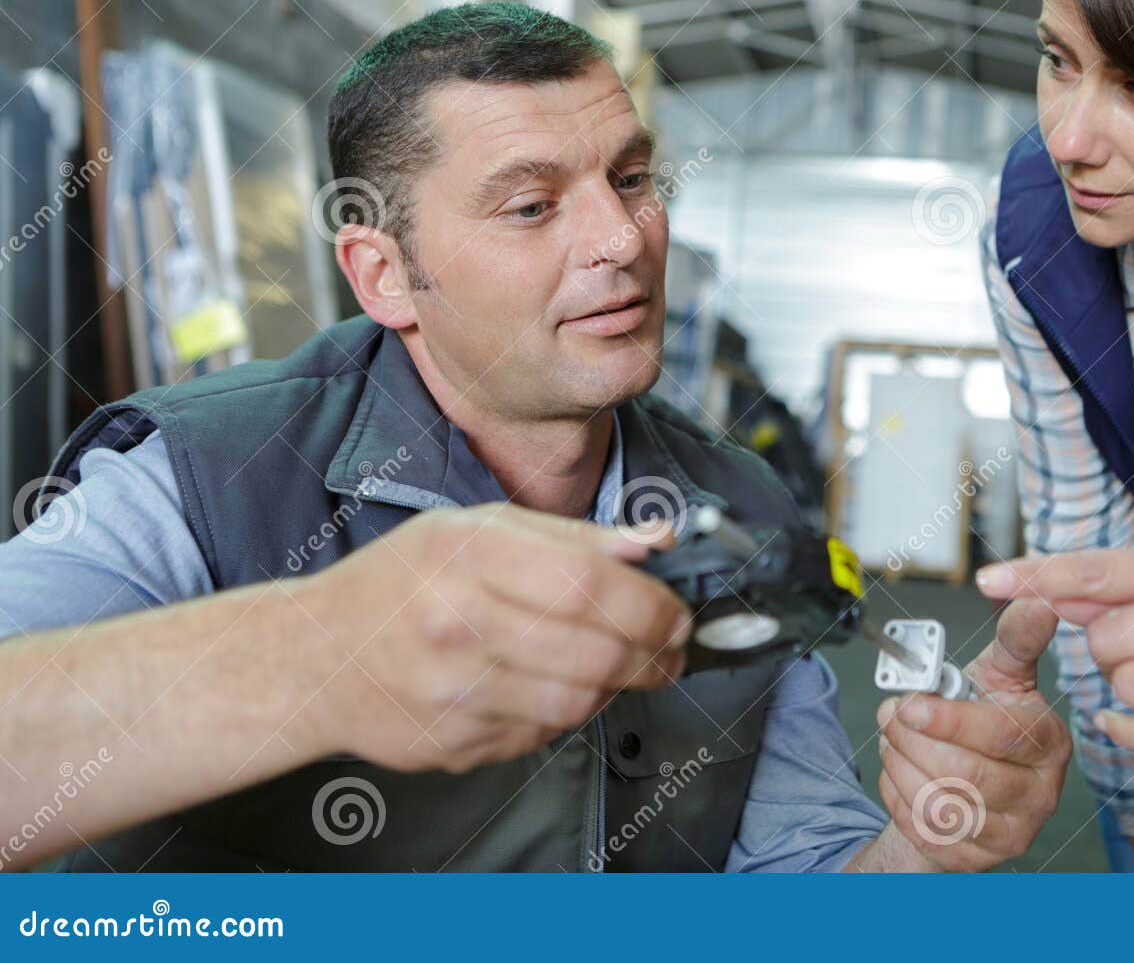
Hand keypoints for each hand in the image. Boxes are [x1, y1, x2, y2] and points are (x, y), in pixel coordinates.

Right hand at [300, 504, 690, 772]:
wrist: (315, 655)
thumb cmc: (403, 582)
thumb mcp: (478, 529)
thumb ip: (573, 536)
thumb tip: (657, 540)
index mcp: (469, 554)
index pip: (592, 583)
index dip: (653, 604)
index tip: (678, 614)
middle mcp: (457, 622)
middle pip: (596, 650)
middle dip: (655, 654)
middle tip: (671, 649)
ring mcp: (452, 691)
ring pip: (577, 702)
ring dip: (618, 687)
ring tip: (622, 666)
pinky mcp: (450, 743)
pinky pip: (539, 735)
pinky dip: (566, 713)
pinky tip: (557, 687)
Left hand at [866, 599, 1071, 871]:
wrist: (972, 781)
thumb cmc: (988, 720)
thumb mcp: (1003, 674)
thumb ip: (1017, 637)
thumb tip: (1037, 596)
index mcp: (1048, 741)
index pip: (1000, 735)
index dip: (950, 719)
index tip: (910, 701)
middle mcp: (1039, 792)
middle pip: (966, 773)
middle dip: (913, 740)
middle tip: (892, 713)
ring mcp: (1012, 831)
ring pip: (940, 803)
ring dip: (900, 765)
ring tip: (895, 739)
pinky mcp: (978, 858)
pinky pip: (923, 828)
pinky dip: (898, 794)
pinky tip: (901, 772)